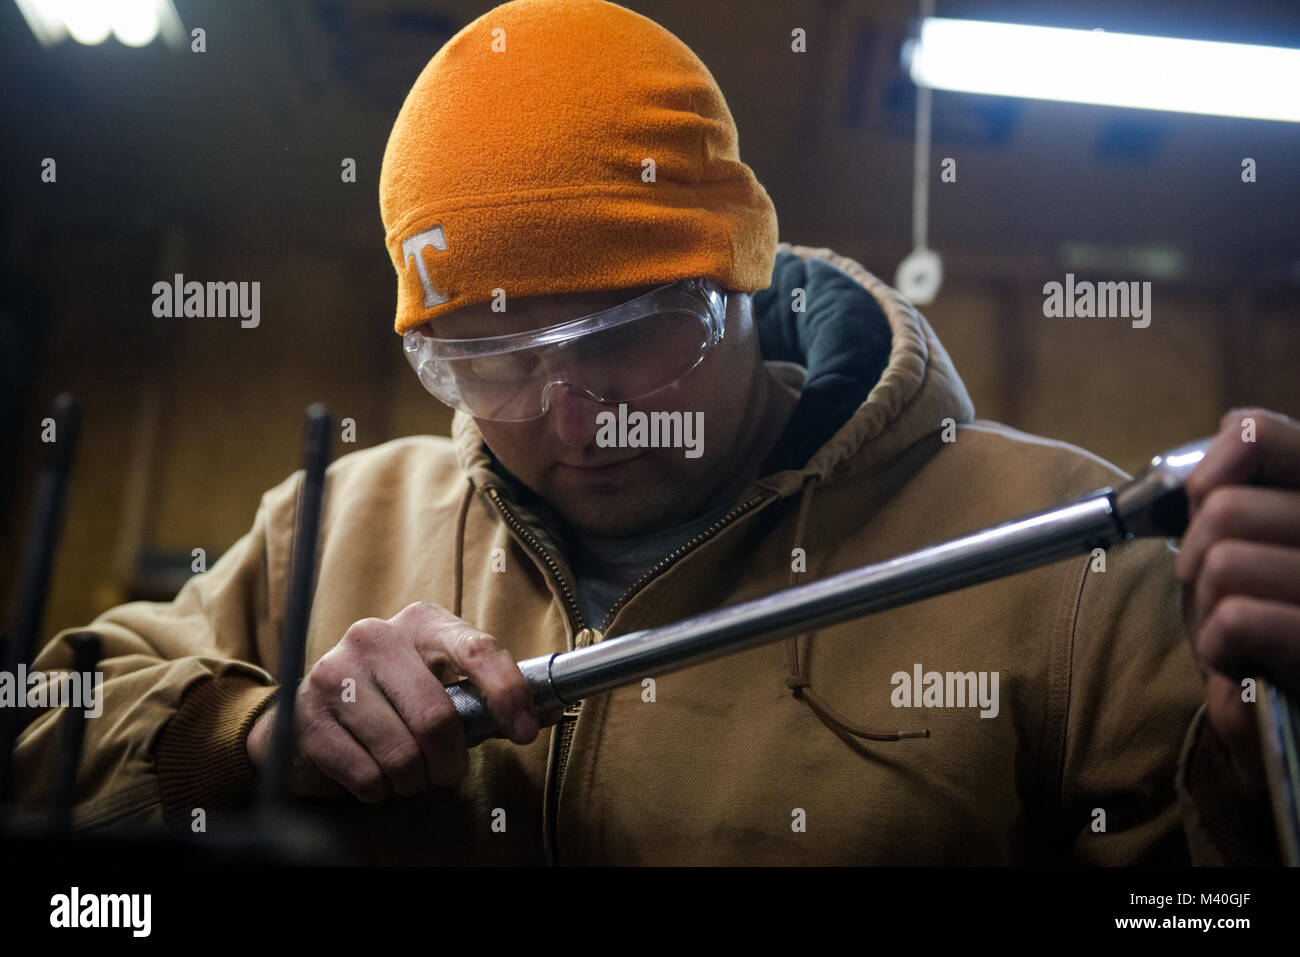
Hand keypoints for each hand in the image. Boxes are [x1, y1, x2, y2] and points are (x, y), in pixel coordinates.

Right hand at [245, 601, 538, 801]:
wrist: (312, 712)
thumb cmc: (394, 698)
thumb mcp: (442, 681)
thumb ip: (489, 696)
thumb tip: (550, 711)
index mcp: (421, 622)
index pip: (477, 649)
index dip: (507, 694)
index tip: (525, 732)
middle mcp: (375, 636)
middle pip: (437, 718)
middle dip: (451, 761)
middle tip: (448, 772)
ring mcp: (335, 673)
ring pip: (401, 754)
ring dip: (413, 779)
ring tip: (406, 771)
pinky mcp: (307, 716)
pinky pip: (366, 777)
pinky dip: (379, 790)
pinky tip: (374, 774)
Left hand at [1175, 408, 1299, 797]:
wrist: (1291, 740)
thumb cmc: (1272, 642)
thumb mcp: (1256, 555)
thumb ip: (1243, 497)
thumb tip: (1224, 448)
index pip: (1260, 433)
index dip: (1211, 467)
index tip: (1202, 507)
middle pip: (1221, 509)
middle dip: (1195, 561)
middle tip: (1222, 600)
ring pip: (1222, 560)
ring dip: (1207, 609)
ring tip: (1239, 637)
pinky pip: (1236, 617)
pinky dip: (1219, 648)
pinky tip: (1244, 667)